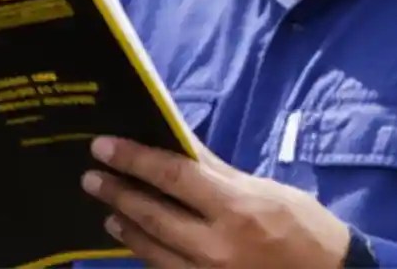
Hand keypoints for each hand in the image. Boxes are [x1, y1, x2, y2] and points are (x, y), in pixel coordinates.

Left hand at [81, 135, 350, 268]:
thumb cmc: (305, 228)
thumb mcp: (265, 190)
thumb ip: (219, 171)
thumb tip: (181, 143)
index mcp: (235, 208)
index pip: (172, 176)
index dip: (134, 159)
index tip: (104, 146)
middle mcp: (216, 245)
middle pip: (153, 215)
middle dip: (118, 192)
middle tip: (91, 176)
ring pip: (152, 249)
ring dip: (126, 226)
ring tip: (108, 209)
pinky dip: (148, 254)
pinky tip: (135, 240)